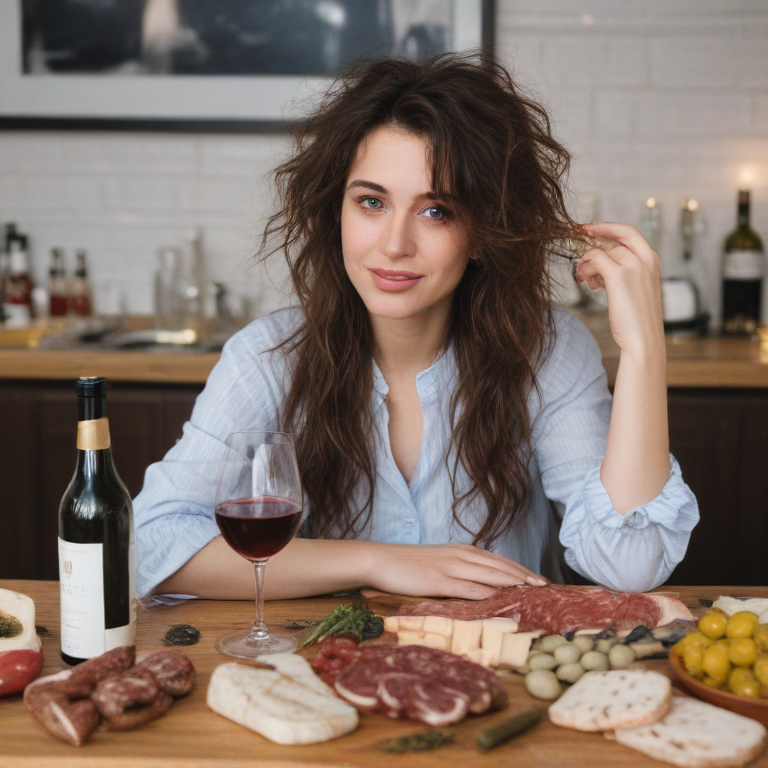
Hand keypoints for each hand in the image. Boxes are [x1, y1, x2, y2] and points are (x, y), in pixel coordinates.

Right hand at [365, 542, 547, 599]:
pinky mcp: (439, 581)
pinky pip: (468, 587)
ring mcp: (450, 567)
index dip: (520, 569)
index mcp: (461, 551)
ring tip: (534, 590)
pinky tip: (501, 598)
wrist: (380, 560)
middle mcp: (460, 555)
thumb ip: (459, 571)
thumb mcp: (439, 563)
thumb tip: (480, 586)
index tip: (539, 579)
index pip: (498, 560)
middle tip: (547, 585)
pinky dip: (488, 592)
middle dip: (525, 575)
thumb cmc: (407, 564)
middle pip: (500, 565)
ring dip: (514, 581)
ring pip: (490, 573)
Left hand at [574, 222, 663, 355]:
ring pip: (600, 250)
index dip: (606, 227)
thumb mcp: (635, 290)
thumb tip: (598, 261)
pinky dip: (586, 269)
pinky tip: (587, 282)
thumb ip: (623, 272)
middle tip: (574, 244)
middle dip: (590, 240)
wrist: (644, 340)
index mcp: (652, 260)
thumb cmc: (637, 320)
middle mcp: (646, 259)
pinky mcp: (619, 276)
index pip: (629, 231)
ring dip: (586, 262)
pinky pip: (595, 260)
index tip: (588, 229)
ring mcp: (634, 265)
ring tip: (584, 278)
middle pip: (611, 239)